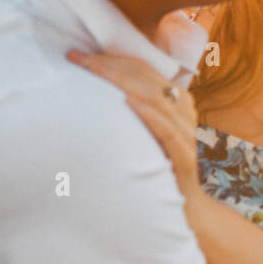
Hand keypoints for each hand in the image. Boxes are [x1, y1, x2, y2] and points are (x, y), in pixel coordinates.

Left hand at [66, 49, 200, 203]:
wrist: (184, 208)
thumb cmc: (157, 167)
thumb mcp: (144, 132)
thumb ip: (132, 110)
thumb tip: (93, 90)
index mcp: (176, 101)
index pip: (142, 69)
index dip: (110, 59)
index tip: (76, 55)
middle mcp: (184, 112)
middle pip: (146, 79)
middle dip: (109, 65)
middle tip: (77, 58)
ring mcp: (186, 134)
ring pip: (156, 98)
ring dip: (123, 82)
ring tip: (95, 71)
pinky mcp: (184, 157)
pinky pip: (168, 131)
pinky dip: (150, 115)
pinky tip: (130, 103)